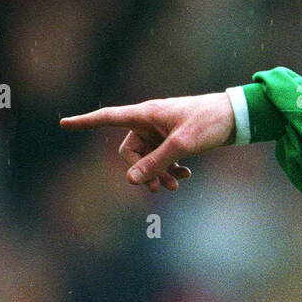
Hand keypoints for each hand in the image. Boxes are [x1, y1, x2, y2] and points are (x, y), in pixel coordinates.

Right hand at [60, 92, 235, 192]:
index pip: (108, 117)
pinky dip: (169, 169)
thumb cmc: (209, 122)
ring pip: (148, 158)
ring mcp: (162, 131)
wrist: (237, 116)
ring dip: (158, 173)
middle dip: (142, 171)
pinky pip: (162, 158)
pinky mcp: (174, 139)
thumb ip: (156, 163)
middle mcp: (150, 121)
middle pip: (130, 151)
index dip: (86, 122)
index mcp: (146, 114)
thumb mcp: (182, 145)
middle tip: (161, 188)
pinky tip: (184, 177)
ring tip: (176, 185)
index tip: (64, 124)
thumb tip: (130, 180)